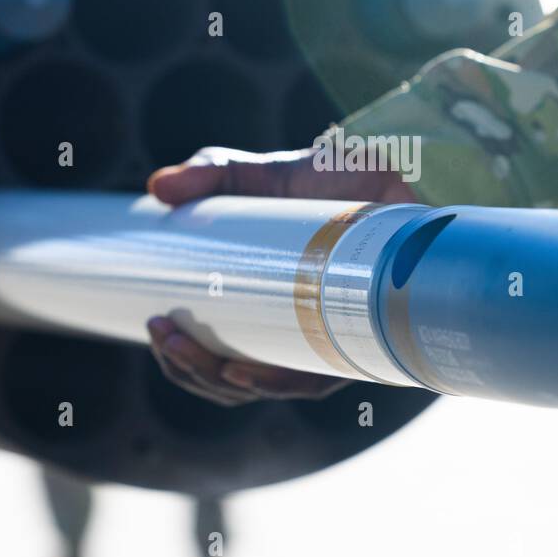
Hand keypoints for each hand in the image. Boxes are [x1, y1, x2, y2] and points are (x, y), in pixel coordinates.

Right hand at [146, 145, 416, 404]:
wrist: (402, 170)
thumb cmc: (336, 180)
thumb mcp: (264, 174)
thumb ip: (212, 173)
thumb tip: (157, 188)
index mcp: (269, 310)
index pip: (219, 356)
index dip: (183, 358)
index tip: (156, 327)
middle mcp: (301, 336)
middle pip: (235, 381)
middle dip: (190, 368)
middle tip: (163, 335)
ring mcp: (332, 342)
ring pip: (269, 386)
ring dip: (220, 379)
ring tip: (188, 350)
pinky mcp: (360, 340)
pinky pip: (316, 379)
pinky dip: (273, 381)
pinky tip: (242, 373)